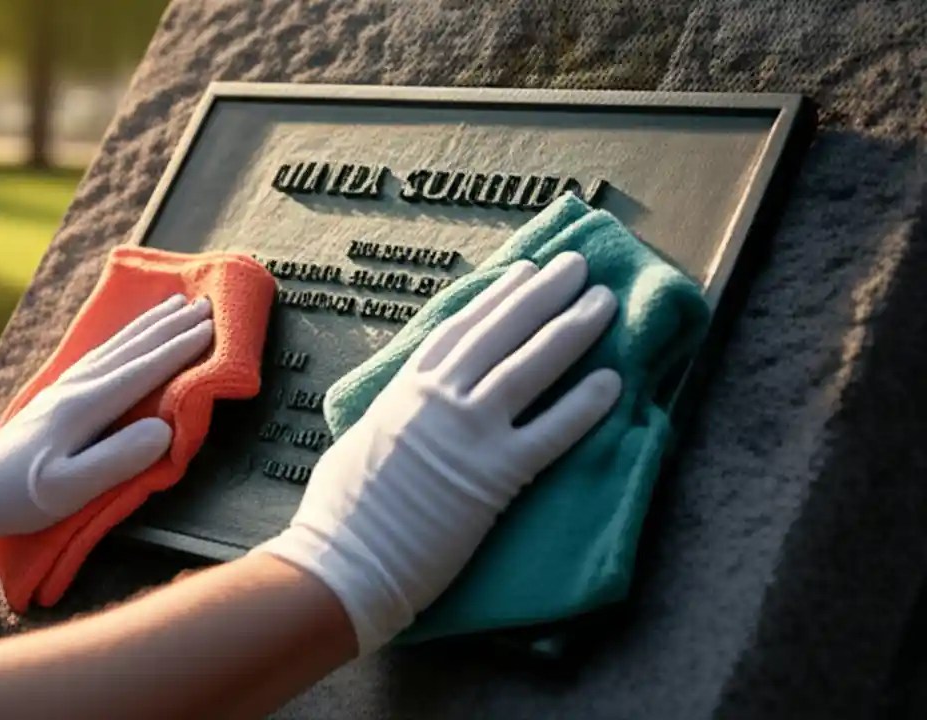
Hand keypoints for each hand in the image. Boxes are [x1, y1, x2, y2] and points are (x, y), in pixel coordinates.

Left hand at [0, 294, 213, 550]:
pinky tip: (132, 333)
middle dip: (171, 326)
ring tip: (176, 304)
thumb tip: (165, 429)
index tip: (211, 328)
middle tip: (207, 306)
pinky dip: (126, 337)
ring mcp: (66, 387)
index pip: (142, 371)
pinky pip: (103, 353)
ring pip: (117, 345)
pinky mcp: (60, 394)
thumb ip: (118, 458)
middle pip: (133, 349)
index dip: (178, 349)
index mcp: (85, 407)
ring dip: (150, 324)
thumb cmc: (23, 497)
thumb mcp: (70, 488)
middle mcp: (77, 387)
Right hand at [255, 252, 621, 653]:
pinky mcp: (494, 475)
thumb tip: (405, 410)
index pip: (460, 329)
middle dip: (544, 293)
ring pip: (530, 366)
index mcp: (405, 389)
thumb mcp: (360, 440)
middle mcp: (438, 398)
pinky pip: (550, 432)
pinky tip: (614, 381)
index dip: (497, 298)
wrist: (342, 562)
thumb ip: (393, 415)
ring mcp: (468, 432)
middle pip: (501, 332)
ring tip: (605, 300)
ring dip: (572, 329)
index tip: (525, 272)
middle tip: (578, 266)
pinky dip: (584, 406)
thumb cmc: (339, 514)